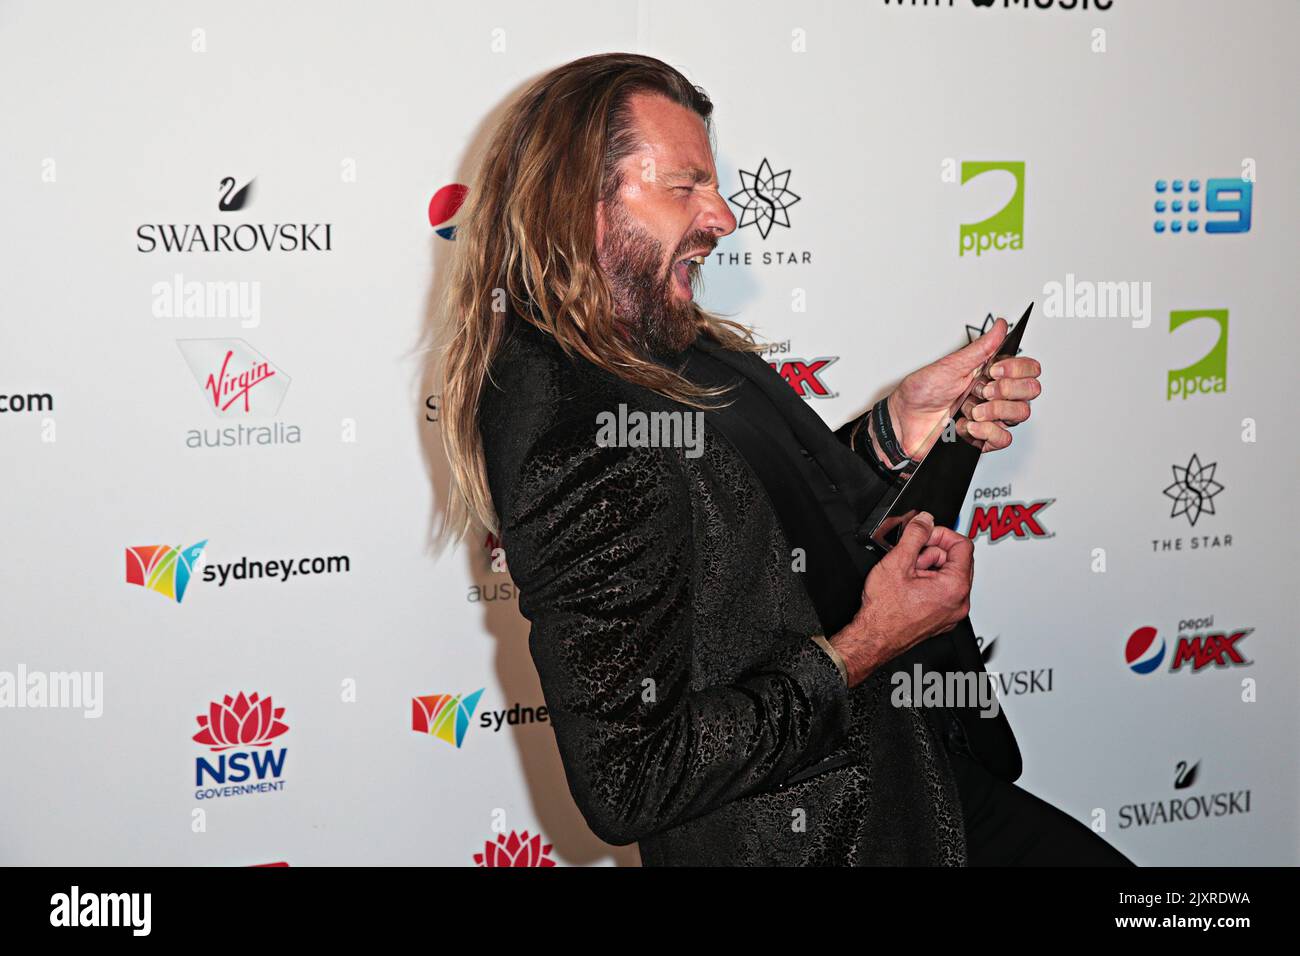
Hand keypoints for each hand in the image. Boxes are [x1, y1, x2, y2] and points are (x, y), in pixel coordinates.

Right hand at [829, 512, 973, 686]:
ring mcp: (952, 613)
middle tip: (911, 558)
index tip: (925, 535)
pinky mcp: (943, 619)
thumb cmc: (884, 611)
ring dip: (930, 569)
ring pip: (949, 576)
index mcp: (954, 586)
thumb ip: (915, 535)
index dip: (941, 534)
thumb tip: (925, 520)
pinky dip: (930, 585)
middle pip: (957, 560)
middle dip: (933, 553)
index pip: (963, 545)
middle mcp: (959, 602)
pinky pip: (944, 593)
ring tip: (908, 576)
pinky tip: (910, 587)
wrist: (874, 638)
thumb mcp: (896, 562)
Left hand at [887, 318, 1041, 459]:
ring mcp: (991, 417)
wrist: (902, 422)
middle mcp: (996, 395)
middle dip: (1008, 389)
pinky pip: (1004, 438)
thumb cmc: (921, 393)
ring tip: (971, 409)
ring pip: (1021, 414)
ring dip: (995, 410)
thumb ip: (980, 349)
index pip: (1028, 369)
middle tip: (982, 389)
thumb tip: (1000, 326)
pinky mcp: (984, 439)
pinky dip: (987, 431)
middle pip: (1031, 391)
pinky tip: (968, 425)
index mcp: (991, 374)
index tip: (994, 370)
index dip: (1018, 368)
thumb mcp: (950, 366)